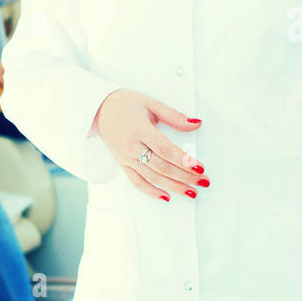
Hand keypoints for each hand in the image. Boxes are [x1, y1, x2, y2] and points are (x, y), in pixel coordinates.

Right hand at [91, 89, 205, 202]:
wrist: (99, 109)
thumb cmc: (126, 104)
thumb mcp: (151, 104)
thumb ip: (174, 116)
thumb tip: (196, 123)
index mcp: (140, 130)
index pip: (165, 149)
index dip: (183, 160)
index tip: (199, 167)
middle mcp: (131, 146)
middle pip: (161, 166)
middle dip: (184, 177)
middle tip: (203, 181)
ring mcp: (126, 157)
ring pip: (152, 177)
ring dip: (173, 187)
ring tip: (191, 192)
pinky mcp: (123, 164)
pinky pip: (136, 182)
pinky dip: (151, 191)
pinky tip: (165, 197)